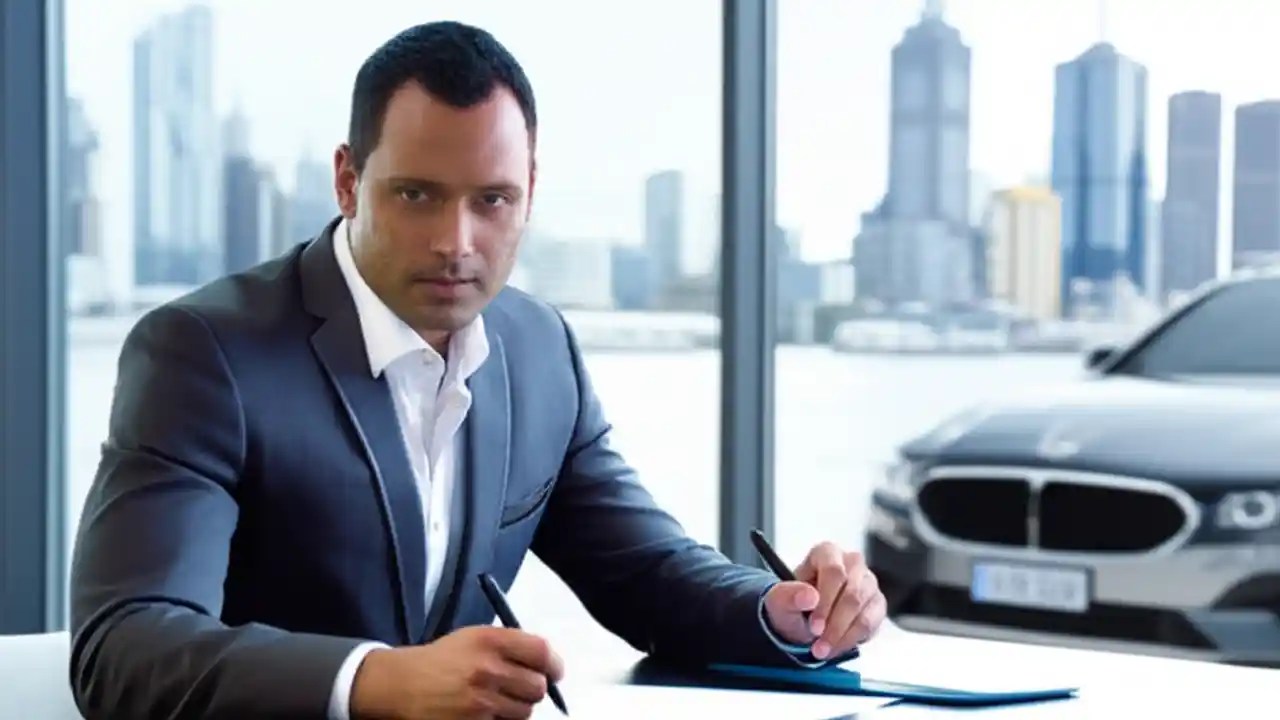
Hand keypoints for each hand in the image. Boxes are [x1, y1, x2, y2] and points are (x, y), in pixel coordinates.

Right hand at [349, 626, 563, 719]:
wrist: (401, 684)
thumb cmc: (442, 659)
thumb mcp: (474, 637)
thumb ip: (511, 646)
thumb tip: (549, 665)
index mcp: (490, 640)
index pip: (542, 652)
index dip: (554, 665)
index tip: (554, 672)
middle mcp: (487, 670)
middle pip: (538, 687)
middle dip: (532, 689)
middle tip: (517, 687)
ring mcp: (480, 702)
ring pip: (525, 712)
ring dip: (516, 708)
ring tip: (493, 700)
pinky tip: (483, 713)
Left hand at [762, 542, 885, 660]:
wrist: (803, 618)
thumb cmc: (793, 603)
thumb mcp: (779, 600)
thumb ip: (788, 595)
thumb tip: (809, 596)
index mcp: (827, 553)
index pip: (834, 573)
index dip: (826, 602)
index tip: (814, 627)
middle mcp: (852, 563)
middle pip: (852, 595)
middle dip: (833, 626)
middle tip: (818, 647)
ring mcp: (868, 583)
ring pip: (863, 612)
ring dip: (842, 637)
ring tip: (823, 650)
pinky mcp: (877, 604)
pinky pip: (871, 625)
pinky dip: (852, 640)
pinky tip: (836, 646)